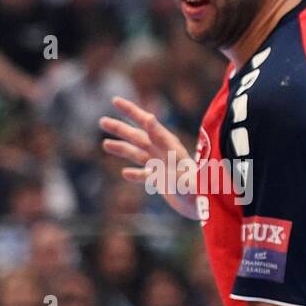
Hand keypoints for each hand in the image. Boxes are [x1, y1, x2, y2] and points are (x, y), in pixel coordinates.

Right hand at [99, 96, 198, 219]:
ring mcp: (161, 166)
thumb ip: (163, 141)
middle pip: (136, 137)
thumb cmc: (193, 184)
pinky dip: (134, 174)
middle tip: (101, 121)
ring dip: (121, 148)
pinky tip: (124, 173)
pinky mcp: (161, 181)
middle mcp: (162, 152)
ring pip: (136, 154)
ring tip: (104, 144)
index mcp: (167, 144)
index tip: (115, 101)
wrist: (204, 204)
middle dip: (119, 129)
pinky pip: (144, 175)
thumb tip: (150, 120)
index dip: (130, 111)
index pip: (145, 122)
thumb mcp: (177, 160)